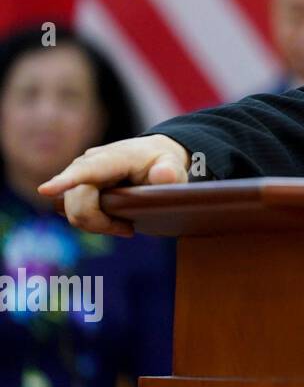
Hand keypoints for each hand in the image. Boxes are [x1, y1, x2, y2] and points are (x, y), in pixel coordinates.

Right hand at [38, 134, 190, 236]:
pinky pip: (75, 213)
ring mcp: (78, 175)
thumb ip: (171, 172)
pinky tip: (114, 221)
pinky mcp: (75, 187)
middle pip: (78, 203)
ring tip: (125, 225)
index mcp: (112, 158)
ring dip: (98, 225)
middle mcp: (88, 164)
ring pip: (74, 213)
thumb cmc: (162, 162)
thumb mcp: (174, 165)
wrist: (151, 157)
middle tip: (129, 229)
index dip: (65, 181)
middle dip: (100, 223)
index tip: (45, 190)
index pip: (86, 170)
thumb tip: (163, 175)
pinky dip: (93, 222)